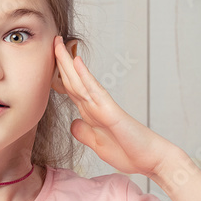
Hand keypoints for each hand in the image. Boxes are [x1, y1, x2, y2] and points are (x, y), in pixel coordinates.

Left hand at [52, 35, 174, 177]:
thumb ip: (85, 133)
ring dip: (68, 62)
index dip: (58, 76)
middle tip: (52, 41)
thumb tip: (73, 122)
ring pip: (80, 81)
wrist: (152, 159)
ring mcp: (104, 107)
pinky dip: (85, 76)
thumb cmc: (129, 152)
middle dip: (61, 62)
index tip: (47, 62)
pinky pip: (95, 91)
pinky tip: (77, 62)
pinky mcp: (112, 112)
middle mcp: (96, 106)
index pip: (71, 90)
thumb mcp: (98, 145)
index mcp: (91, 114)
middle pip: (73, 81)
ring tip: (58, 43)